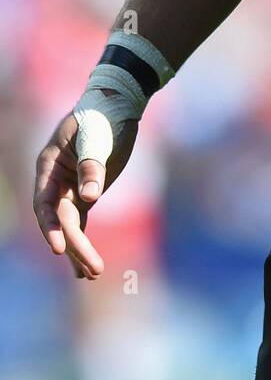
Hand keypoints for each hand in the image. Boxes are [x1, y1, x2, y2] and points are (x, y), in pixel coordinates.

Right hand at [33, 100, 138, 278]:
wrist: (115, 104)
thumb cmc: (101, 116)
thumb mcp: (96, 136)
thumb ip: (92, 166)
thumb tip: (91, 198)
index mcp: (49, 166)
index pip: (45, 203)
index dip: (50, 227)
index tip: (60, 249)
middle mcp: (54, 181)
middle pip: (60, 220)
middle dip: (75, 246)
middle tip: (94, 270)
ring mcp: (69, 188)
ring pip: (69, 226)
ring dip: (79, 251)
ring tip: (92, 275)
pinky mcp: (85, 193)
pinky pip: (80, 223)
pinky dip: (83, 242)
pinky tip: (86, 267)